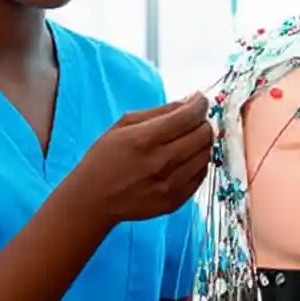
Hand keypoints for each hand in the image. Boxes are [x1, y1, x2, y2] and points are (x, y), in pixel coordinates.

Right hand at [69, 93, 213, 227]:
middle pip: (203, 135)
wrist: (94, 199)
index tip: (199, 100)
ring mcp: (170, 185)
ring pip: (206, 154)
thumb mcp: (124, 124)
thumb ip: (159, 111)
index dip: (199, 103)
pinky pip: (201, 175)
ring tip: (187, 140)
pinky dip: (198, 162)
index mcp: (145, 139)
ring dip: (201, 142)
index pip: (188, 117)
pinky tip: (185, 159)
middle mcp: (161, 162)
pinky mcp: (175, 201)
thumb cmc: (105, 157)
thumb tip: (189, 102)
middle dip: (202, 122)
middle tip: (192, 121)